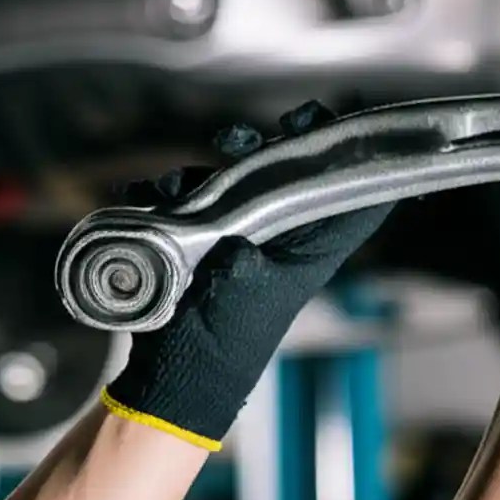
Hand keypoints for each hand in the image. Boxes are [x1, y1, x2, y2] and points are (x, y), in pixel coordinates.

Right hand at [102, 101, 392, 449]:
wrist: (174, 378)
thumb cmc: (221, 344)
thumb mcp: (244, 294)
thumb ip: (247, 259)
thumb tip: (239, 240)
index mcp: (309, 246)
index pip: (354, 194)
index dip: (348, 150)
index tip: (317, 121)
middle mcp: (280, 237)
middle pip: (287, 171)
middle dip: (258, 147)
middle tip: (232, 143)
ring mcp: (240, 238)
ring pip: (232, 180)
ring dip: (198, 173)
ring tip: (170, 188)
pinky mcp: (202, 245)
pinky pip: (186, 202)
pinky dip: (163, 195)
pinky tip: (144, 199)